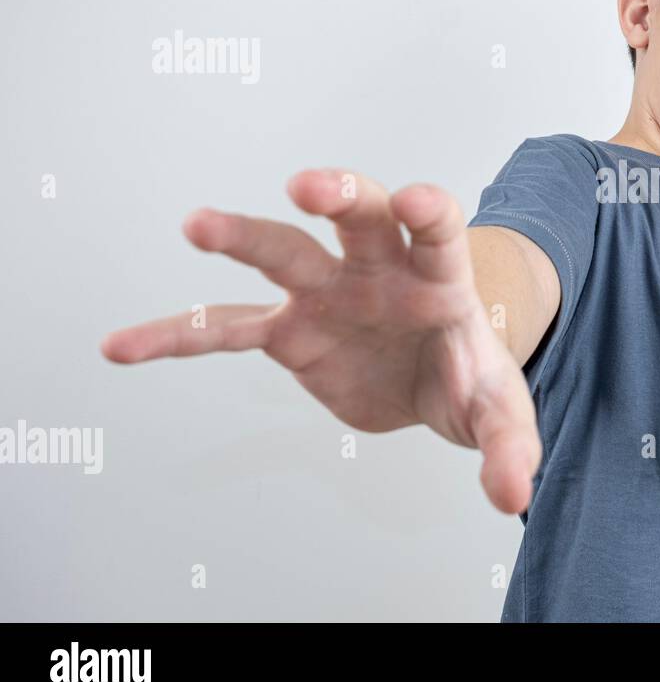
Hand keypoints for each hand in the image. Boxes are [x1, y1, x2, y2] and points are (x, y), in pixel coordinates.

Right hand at [99, 170, 541, 514]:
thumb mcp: (498, 413)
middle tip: (309, 186)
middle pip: (360, 217)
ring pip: (282, 253)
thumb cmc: (467, 378)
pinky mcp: (289, 331)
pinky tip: (124, 345)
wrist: (431, 383)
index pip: (438, 231)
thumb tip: (513, 496)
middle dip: (339, 195)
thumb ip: (509, 447)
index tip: (415, 202)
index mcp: (439, 276)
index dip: (427, 212)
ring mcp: (328, 292)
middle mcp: (379, 268)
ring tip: (197, 224)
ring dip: (242, 237)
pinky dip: (178, 336)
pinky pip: (226, 329)